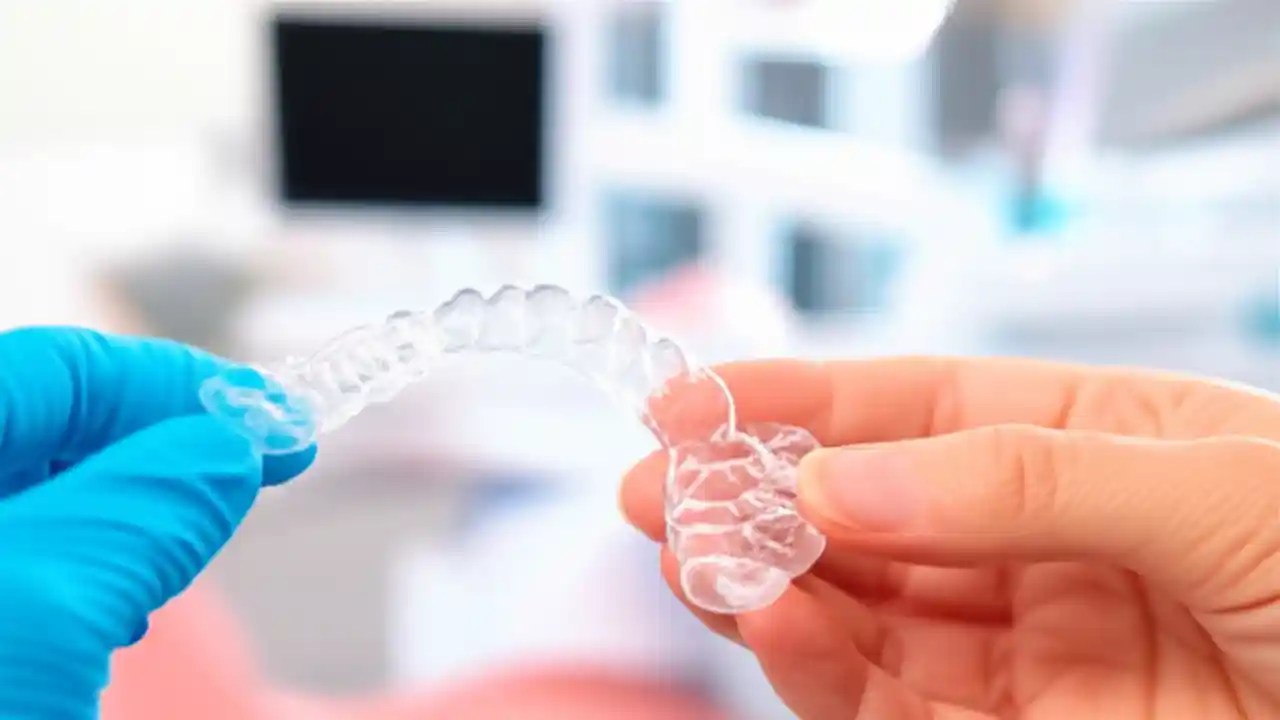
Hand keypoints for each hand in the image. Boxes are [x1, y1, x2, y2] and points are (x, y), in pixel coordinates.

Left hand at [0, 328, 314, 718]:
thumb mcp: (45, 613)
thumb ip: (139, 510)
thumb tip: (228, 447)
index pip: (54, 373)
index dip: (174, 386)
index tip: (277, 424)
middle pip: (48, 428)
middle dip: (159, 443)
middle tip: (257, 474)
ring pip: (48, 497)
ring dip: (133, 508)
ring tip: (188, 552)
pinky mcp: (1, 615)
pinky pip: (39, 561)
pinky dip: (96, 567)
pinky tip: (119, 611)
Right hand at [621, 358, 1279, 718]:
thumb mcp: (1215, 487)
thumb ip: (1020, 479)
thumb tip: (848, 480)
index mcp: (1088, 439)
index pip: (913, 402)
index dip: (801, 395)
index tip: (694, 396)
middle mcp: (1034, 539)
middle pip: (864, 510)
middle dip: (754, 493)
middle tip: (661, 487)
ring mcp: (1022, 645)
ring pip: (858, 609)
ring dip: (768, 580)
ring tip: (698, 553)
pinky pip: (890, 700)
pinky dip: (818, 663)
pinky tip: (769, 619)